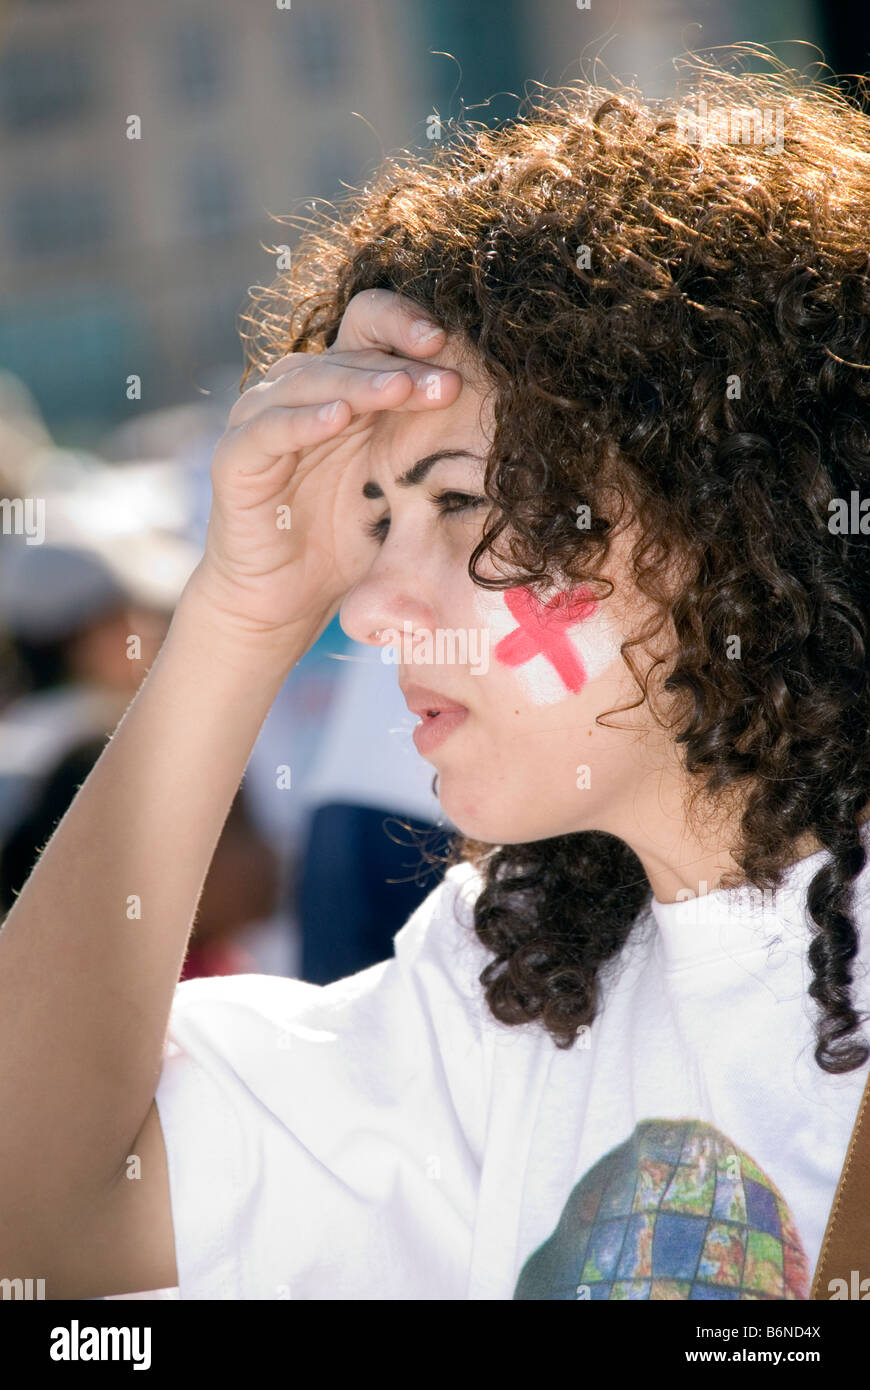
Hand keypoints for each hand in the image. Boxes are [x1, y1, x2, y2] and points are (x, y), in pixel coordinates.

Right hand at [189, 290, 460, 649]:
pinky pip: (268, 430)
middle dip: (400, 364)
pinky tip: (338, 421)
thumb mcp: (404, 489)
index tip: (450, 344)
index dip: (405, 323)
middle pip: (348, 353)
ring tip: (402, 390)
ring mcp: (262, 422)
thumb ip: (434, 451)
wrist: (287, 601)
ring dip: (360, 384)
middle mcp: (300, 393)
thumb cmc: (350, 541)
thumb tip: (512, 421)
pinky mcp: (235, 460)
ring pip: (308, 380)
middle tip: (446, 383)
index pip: (370, 327)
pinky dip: (301, 421)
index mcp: (344, 388)